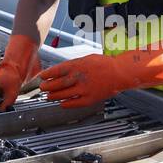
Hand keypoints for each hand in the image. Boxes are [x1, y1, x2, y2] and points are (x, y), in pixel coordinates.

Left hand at [37, 47, 162, 108]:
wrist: (120, 73)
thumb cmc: (104, 64)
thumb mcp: (87, 58)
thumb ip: (73, 65)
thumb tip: (60, 71)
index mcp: (78, 65)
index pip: (57, 70)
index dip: (47, 74)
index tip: (42, 77)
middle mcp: (80, 77)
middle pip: (58, 83)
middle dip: (48, 86)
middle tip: (42, 88)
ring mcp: (85, 89)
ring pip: (64, 94)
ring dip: (54, 96)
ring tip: (49, 96)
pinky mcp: (91, 98)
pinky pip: (75, 103)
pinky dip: (66, 104)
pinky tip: (62, 104)